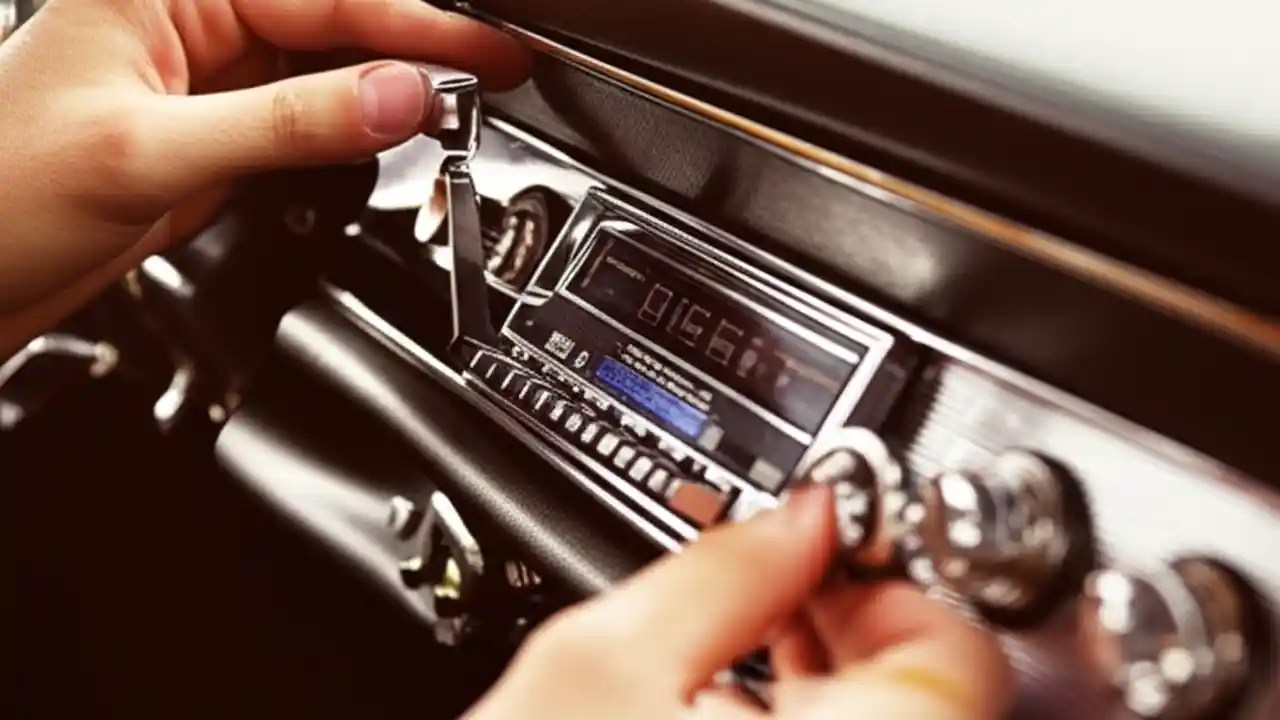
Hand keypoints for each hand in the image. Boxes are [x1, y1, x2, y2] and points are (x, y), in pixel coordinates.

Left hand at [0, 0, 527, 352]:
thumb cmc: (2, 193)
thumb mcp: (154, 154)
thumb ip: (289, 123)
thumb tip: (397, 97)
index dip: (414, 25)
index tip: (486, 53)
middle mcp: (189, 17)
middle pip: (334, 21)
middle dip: (416, 47)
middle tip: (498, 74)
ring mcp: (208, 75)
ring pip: (329, 66)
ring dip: (392, 86)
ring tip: (462, 105)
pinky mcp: (220, 127)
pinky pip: (310, 112)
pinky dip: (358, 125)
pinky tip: (397, 128)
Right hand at [466, 486, 1010, 719]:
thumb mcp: (600, 665)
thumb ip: (721, 570)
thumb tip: (800, 515)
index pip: (957, 649)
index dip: (882, 579)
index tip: (819, 559)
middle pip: (932, 697)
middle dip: (848, 632)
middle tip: (767, 602)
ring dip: (826, 689)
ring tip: (734, 669)